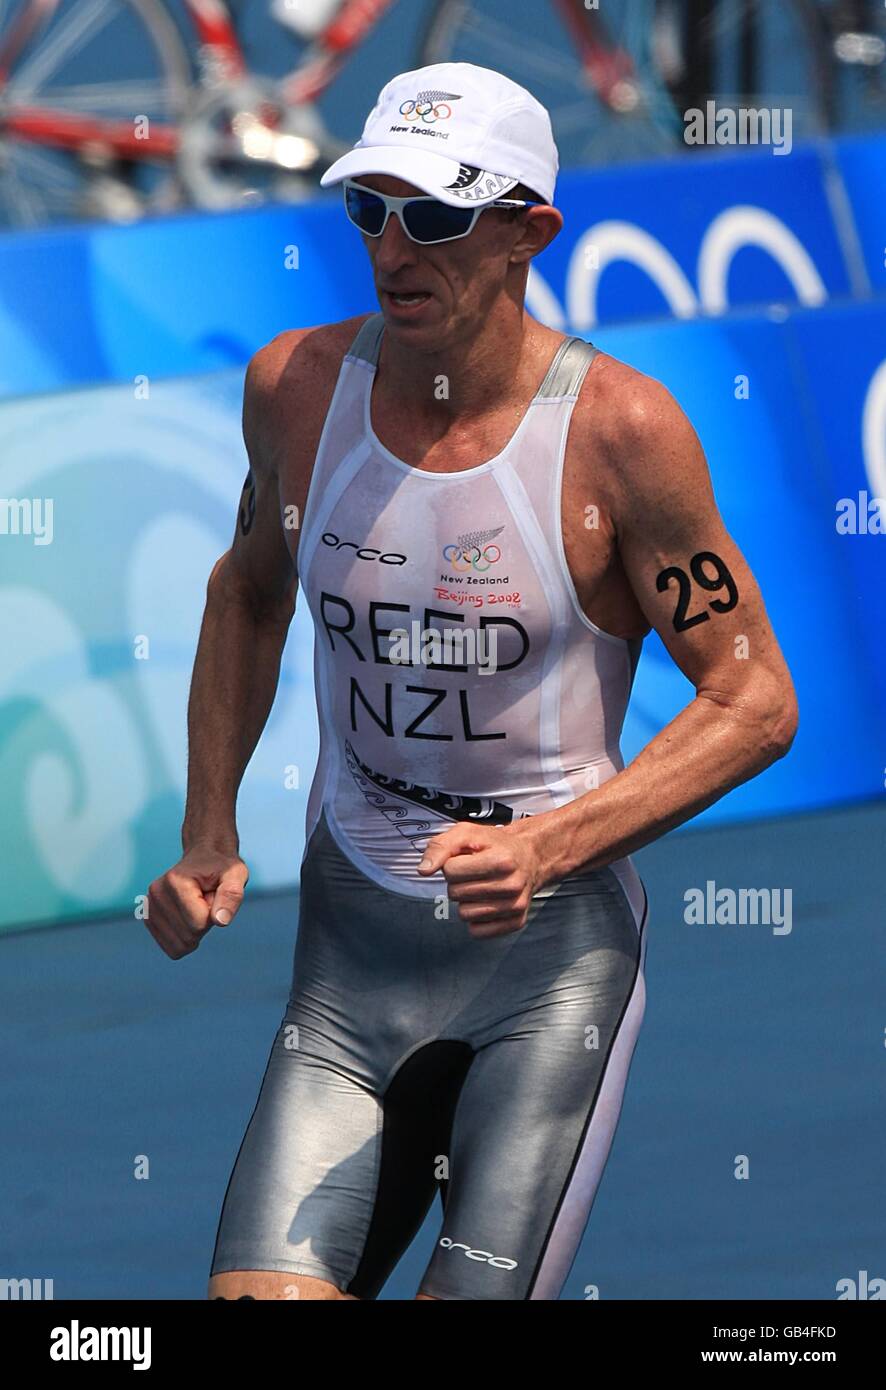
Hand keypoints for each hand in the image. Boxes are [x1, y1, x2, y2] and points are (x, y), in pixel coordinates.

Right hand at [145, 846, 248, 959]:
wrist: (205, 858)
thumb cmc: (222, 868)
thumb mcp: (236, 874)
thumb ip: (231, 896)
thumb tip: (220, 921)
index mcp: (175, 881)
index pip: (198, 923)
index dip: (215, 915)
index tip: (215, 895)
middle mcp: (156, 893)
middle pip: (188, 936)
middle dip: (205, 924)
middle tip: (207, 901)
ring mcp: (149, 906)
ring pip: (179, 945)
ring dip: (195, 932)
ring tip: (198, 907)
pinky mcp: (149, 917)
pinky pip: (171, 947)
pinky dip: (185, 938)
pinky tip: (188, 917)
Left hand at [416, 821, 546, 937]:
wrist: (530, 856)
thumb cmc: (495, 844)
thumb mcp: (466, 833)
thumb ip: (440, 846)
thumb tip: (424, 870)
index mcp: (501, 860)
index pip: (451, 871)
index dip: (451, 864)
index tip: (464, 860)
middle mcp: (512, 885)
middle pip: (456, 894)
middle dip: (458, 882)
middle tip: (473, 873)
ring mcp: (515, 906)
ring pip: (464, 914)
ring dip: (466, 901)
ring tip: (480, 886)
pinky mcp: (516, 922)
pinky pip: (478, 931)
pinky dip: (476, 919)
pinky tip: (485, 902)